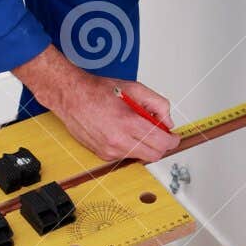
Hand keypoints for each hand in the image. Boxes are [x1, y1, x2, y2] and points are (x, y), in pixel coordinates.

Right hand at [59, 73, 179, 161]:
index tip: (174, 137)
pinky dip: (130, 146)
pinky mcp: (103, 155)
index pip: (162, 143)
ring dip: (144, 145)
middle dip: (161, 145)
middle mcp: (119, 141)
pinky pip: (125, 156)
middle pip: (154, 155)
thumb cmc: (98, 91)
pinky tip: (122, 132)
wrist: (71, 97)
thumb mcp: (135, 88)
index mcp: (129, 123)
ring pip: (140, 156)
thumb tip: (168, 122)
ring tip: (136, 128)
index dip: (173, 140)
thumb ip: (158, 104)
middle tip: (160, 134)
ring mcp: (110, 151)